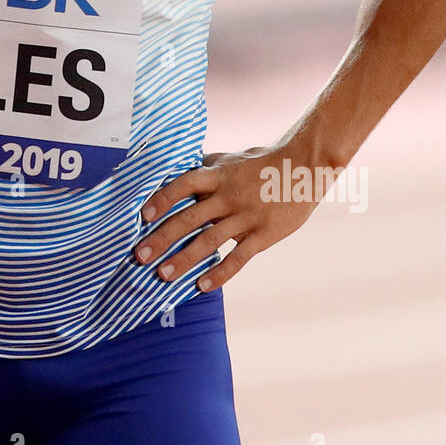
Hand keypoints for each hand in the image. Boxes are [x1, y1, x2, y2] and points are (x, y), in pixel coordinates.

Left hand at [133, 145, 320, 291]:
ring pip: (210, 241)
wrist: (305, 167)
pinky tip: (202, 286)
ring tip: (163, 275)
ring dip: (184, 259)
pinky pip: (238, 258)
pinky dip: (220, 273)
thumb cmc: (264, 162)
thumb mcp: (233, 158)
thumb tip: (178, 168)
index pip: (184, 185)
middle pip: (190, 218)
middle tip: (140, 255)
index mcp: (219, 175)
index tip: (143, 216)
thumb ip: (207, 166)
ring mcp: (246, 216)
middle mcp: (229, 196)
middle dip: (163, 237)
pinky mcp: (263, 235)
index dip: (162, 199)